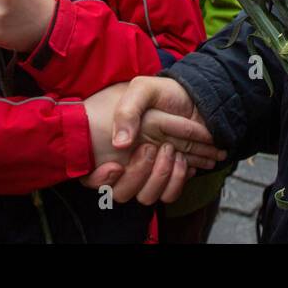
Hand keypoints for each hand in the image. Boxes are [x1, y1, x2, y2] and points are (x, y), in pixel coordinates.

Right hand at [81, 77, 224, 203]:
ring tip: (172, 152)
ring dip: (160, 176)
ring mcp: (149, 173)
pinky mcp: (170, 178)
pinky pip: (169, 195)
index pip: (93, 177)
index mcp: (114, 146)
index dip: (101, 180)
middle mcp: (128, 164)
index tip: (116, 167)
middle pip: (122, 192)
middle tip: (152, 148)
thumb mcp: (142, 90)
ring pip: (146, 197)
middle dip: (139, 173)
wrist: (194, 98)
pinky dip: (178, 180)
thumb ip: (127, 111)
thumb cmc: (164, 94)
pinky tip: (182, 160)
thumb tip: (120, 145)